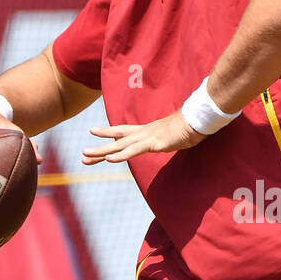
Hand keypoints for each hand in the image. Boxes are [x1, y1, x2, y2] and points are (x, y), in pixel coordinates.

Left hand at [82, 111, 205, 164]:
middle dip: (99, 148)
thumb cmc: (189, 127)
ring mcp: (147, 137)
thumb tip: (169, 138)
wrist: (197, 120)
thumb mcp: (173, 134)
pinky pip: (133, 151)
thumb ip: (167, 137)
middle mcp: (143, 133)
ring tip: (85, 156)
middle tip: (82, 154)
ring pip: (119, 146)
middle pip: (116, 140)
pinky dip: (121, 155)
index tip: (92, 131)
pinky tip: (109, 159)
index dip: (107, 131)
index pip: (122, 131)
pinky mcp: (153, 143)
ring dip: (101, 152)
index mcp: (146, 131)